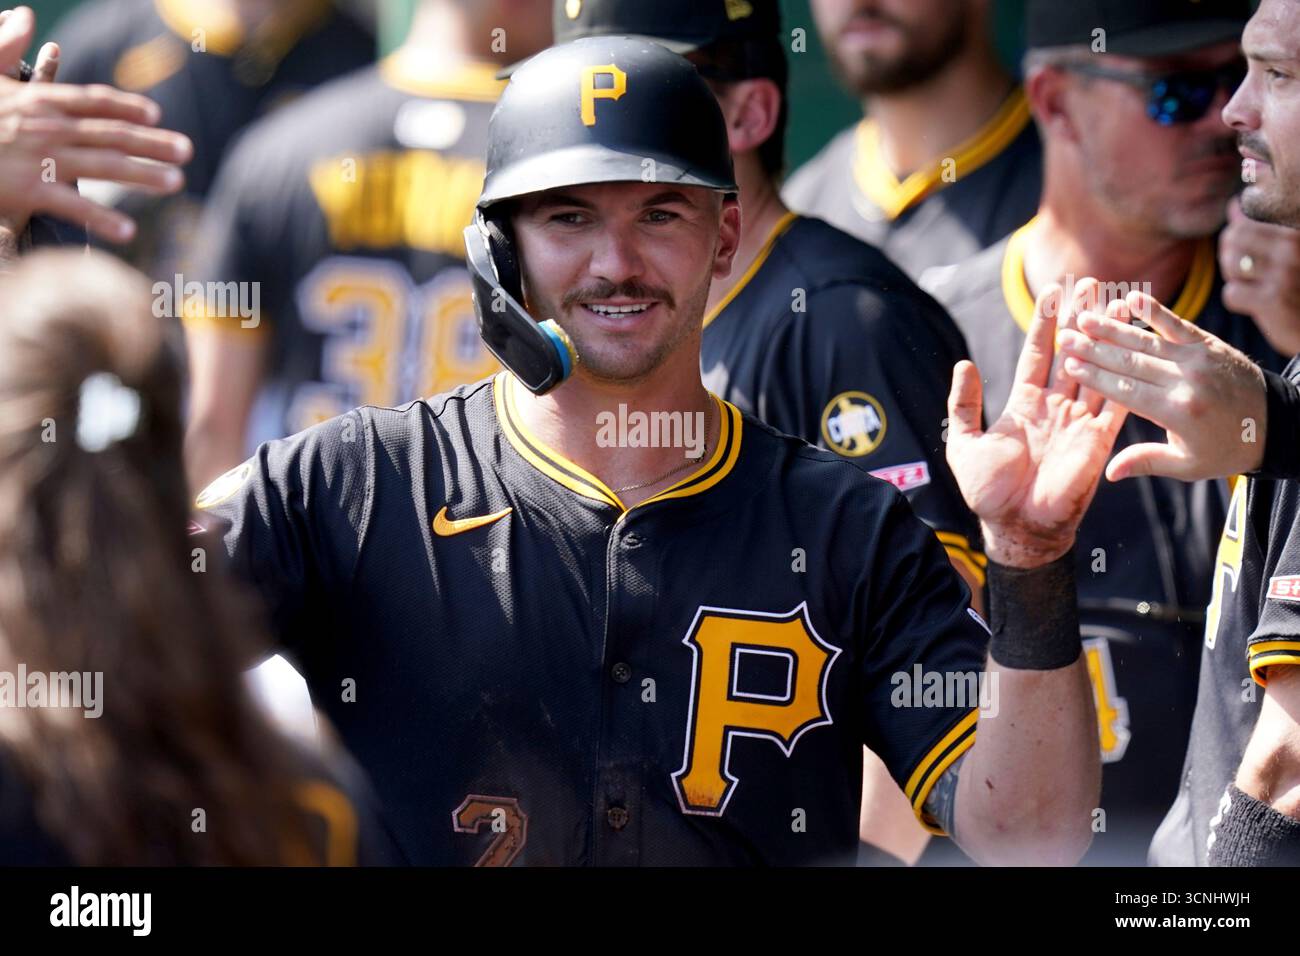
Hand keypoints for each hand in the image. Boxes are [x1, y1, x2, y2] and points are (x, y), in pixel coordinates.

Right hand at [0, 6, 191, 242]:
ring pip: (101, 166)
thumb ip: (3, 45)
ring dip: (143, 175)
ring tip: (176, 183)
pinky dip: (101, 219)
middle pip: (110, 134)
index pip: (92, 101)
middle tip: (187, 151)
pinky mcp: (26, 189)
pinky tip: (130, 231)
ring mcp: (38, 158)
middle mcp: (45, 127)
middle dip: (152, 142)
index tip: (156, 115)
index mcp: (38, 101)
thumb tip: (25, 15)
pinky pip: (71, 206)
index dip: (126, 107)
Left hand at [946, 283, 1127, 567]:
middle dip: (1080, 319)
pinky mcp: (1099, 439)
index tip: (1051, 291)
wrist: (1019, 527)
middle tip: (1089, 282)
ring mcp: (1079, 421)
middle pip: (1072, 354)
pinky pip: (1115, 403)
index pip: (1038, 355)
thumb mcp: (964, 443)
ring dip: (1106, 338)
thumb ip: (964, 404)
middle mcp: (1055, 407)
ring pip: (1097, 370)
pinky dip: (1125, 374)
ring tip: (1115, 301)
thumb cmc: (988, 491)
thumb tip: (964, 364)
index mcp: (1024, 405)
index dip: (1045, 324)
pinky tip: (1133, 345)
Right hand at [1057, 289, 1266, 481]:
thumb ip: (1147, 462)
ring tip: (1083, 318)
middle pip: (1128, 362)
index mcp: (1176, 412)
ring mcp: (1198, 359)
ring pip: (1146, 341)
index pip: (1124, 390)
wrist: (1275, 425)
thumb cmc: (1226, 449)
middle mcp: (1186, 381)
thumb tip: (1109, 472)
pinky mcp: (1210, 345)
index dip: (1094, 377)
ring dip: (1112, 328)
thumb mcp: (1187, 465)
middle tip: (1064, 338)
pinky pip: (1178, 325)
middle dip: (1093, 349)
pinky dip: (1155, 311)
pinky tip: (1131, 299)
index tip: (1068, 366)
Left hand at [1219, 197, 1299, 355]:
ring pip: (1230, 265)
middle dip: (1230, 258)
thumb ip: (1260, 229)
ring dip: (1235, 279)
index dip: (1233, 243)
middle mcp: (1292, 249)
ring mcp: (1283, 274)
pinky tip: (1257, 305)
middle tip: (1247, 274)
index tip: (1247, 256)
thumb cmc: (1299, 287)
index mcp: (1295, 235)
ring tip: (1255, 288)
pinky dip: (1238, 301)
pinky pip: (1231, 294)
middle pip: (1231, 242)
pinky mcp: (1273, 301)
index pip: (1241, 226)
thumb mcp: (1288, 252)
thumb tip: (1233, 206)